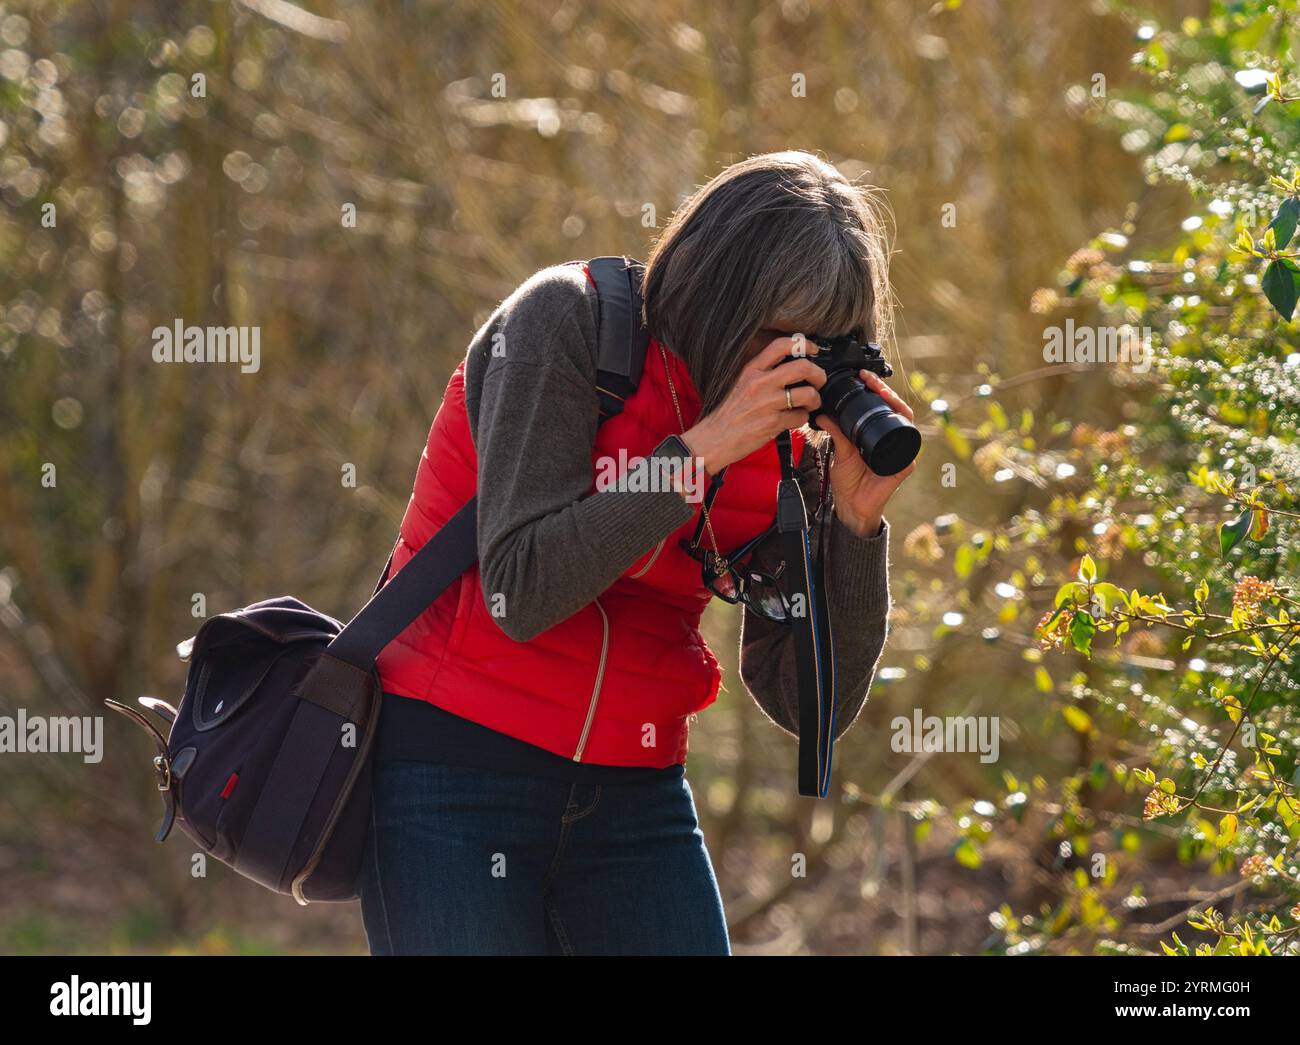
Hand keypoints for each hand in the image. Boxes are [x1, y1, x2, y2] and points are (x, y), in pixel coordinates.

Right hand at [683, 336, 825, 474]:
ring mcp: (768, 403)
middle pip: (803, 367)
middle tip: (819, 381)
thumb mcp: (740, 383)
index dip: (803, 344)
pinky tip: (793, 420)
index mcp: (751, 369)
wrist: (714, 438)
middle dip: (819, 374)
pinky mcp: (773, 423)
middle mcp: (760, 383)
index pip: (781, 345)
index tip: (812, 349)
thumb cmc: (727, 414)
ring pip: (808, 394)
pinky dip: (802, 419)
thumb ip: (762, 373)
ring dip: (815, 400)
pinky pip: (801, 417)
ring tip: (809, 404)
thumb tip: (789, 368)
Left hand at [813, 370, 915, 536]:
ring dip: (896, 406)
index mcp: (879, 435)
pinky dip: (901, 436)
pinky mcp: (904, 468)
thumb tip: (822, 414)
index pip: (885, 406)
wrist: (850, 505)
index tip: (864, 376)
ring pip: (906, 423)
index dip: (878, 389)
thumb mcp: (839, 450)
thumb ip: (835, 432)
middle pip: (898, 409)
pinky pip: (907, 451)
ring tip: (881, 393)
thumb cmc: (848, 480)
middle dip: (887, 391)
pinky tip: (892, 424)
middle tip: (870, 380)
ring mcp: (902, 453)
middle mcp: (893, 441)